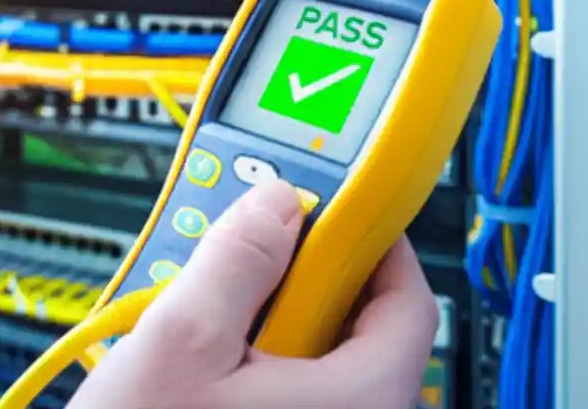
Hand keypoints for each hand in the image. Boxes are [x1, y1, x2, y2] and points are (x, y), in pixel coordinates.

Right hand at [69, 181, 438, 408]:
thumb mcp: (181, 340)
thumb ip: (235, 258)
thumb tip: (277, 205)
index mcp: (361, 397)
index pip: (406, 292)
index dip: (364, 232)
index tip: (325, 200)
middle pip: (346, 315)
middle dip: (281, 275)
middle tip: (223, 264)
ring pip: (303, 348)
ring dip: (249, 314)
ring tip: (185, 320)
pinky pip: (281, 382)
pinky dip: (239, 356)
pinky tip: (188, 362)